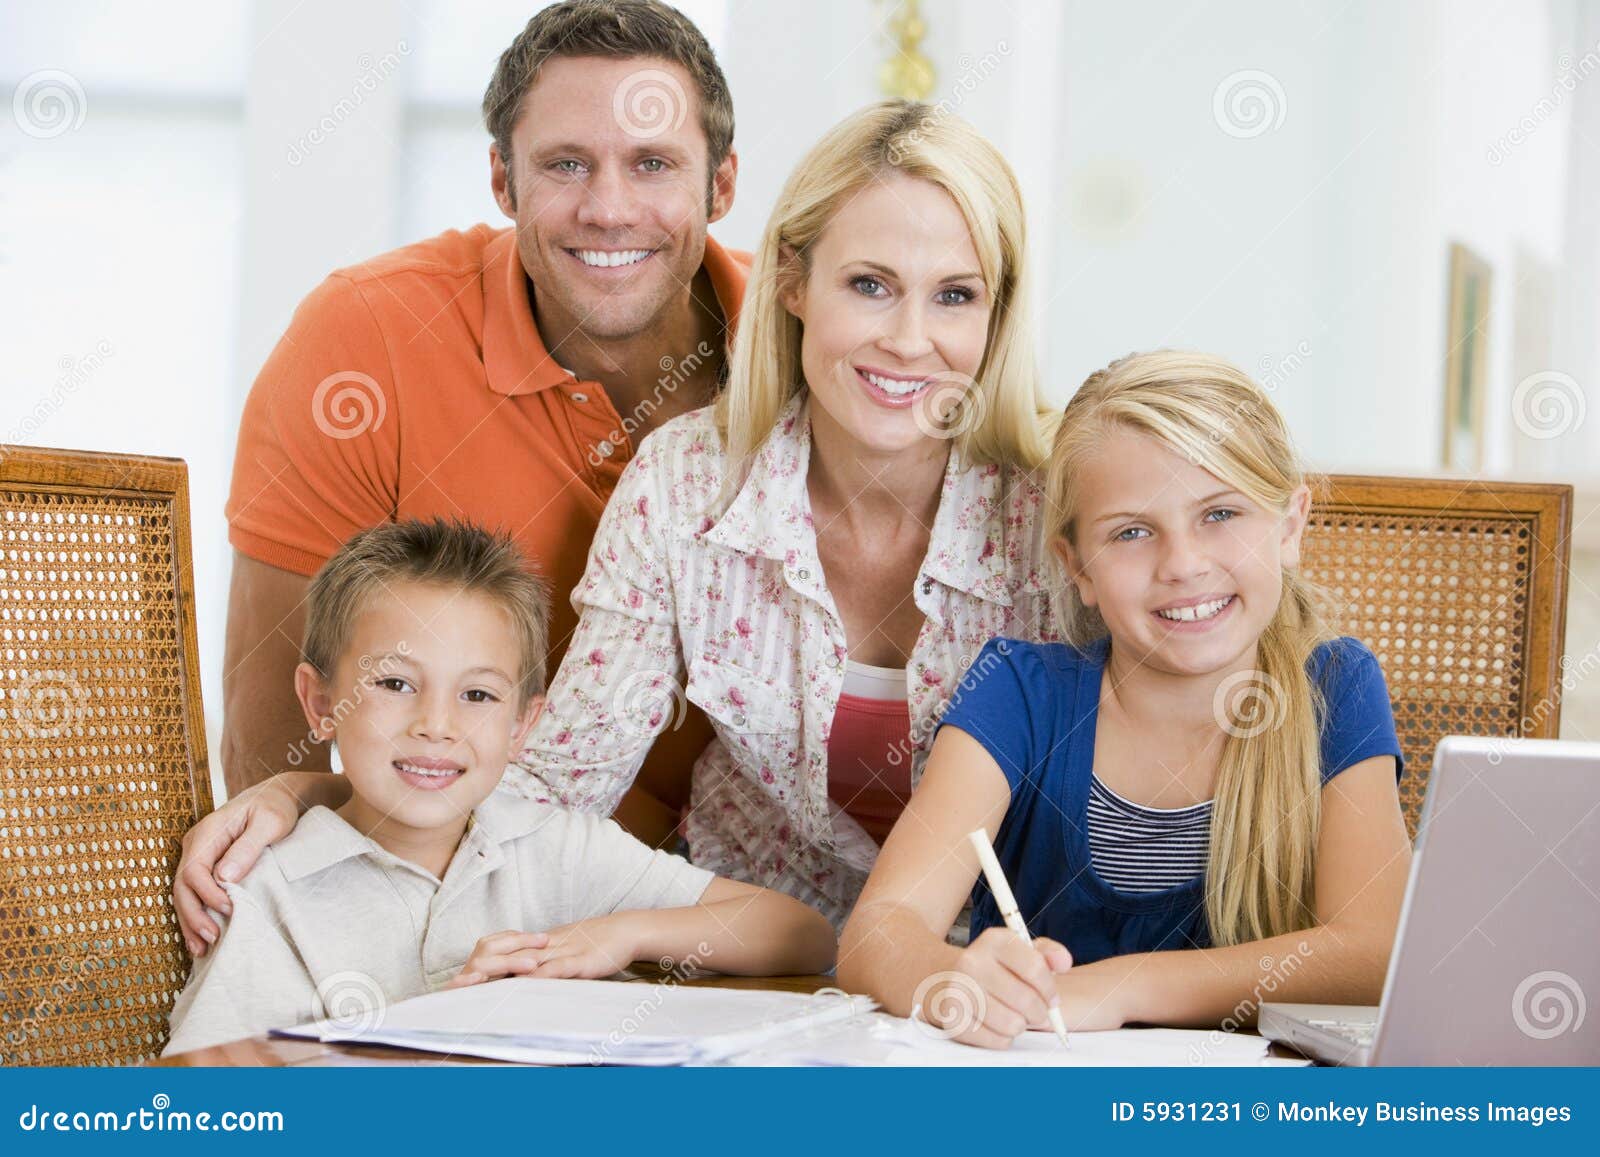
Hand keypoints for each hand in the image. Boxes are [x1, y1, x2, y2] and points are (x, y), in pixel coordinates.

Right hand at [173, 776, 305, 954]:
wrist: (279, 795)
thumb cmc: (277, 806)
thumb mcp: (270, 822)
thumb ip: (248, 847)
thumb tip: (224, 877)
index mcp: (209, 831)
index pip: (194, 870)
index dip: (207, 894)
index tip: (229, 910)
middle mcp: (197, 843)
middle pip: (182, 885)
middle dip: (193, 915)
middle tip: (211, 939)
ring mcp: (199, 854)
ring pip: (184, 893)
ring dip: (190, 921)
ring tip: (201, 949)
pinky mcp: (206, 864)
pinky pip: (195, 892)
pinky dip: (196, 914)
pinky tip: (201, 936)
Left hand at [446, 916, 642, 987]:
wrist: (625, 931)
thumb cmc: (596, 946)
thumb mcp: (565, 955)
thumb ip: (545, 967)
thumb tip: (524, 982)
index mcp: (539, 946)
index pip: (503, 952)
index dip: (479, 965)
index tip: (457, 982)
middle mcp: (545, 947)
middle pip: (506, 956)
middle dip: (479, 971)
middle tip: (455, 986)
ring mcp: (561, 952)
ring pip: (525, 962)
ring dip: (500, 974)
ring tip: (477, 986)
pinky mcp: (579, 962)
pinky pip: (555, 969)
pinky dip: (537, 977)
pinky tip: (523, 986)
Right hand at [923, 927, 1072, 1049]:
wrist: (940, 977)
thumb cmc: (990, 966)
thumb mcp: (1016, 950)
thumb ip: (1046, 953)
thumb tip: (1064, 963)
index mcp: (994, 940)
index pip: (1036, 969)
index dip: (1050, 990)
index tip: (1051, 998)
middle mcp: (972, 962)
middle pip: (1027, 1001)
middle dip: (1039, 1012)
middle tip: (1035, 1011)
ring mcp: (959, 991)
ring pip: (1014, 1025)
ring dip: (1021, 1025)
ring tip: (1014, 1016)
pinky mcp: (952, 1019)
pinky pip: (997, 1041)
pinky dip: (1003, 1038)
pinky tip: (996, 1024)